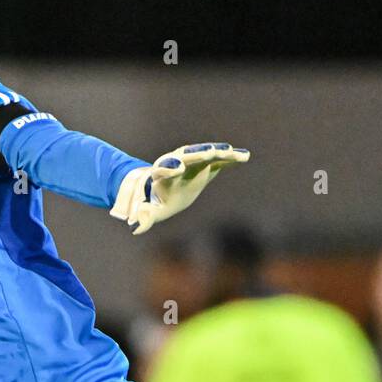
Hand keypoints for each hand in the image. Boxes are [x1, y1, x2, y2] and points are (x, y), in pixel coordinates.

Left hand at [111, 142, 249, 235]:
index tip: (177, 167)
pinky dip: (230, 157)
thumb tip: (137, 229)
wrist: (168, 187)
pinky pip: (219, 159)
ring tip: (231, 152)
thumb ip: (146, 218)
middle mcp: (176, 161)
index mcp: (161, 173)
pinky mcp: (206, 162)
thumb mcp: (152, 211)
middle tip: (210, 152)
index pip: (164, 168)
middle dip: (198, 154)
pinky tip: (245, 156)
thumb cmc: (159, 201)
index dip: (170, 168)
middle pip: (187, 156)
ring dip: (218, 152)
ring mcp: (192, 159)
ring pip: (205, 154)